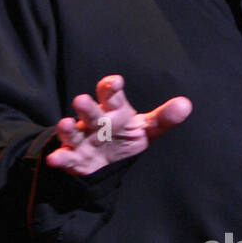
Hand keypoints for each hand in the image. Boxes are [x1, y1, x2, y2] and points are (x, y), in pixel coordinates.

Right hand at [46, 74, 191, 176]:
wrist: (105, 160)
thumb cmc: (124, 135)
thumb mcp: (146, 128)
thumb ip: (164, 118)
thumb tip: (186, 105)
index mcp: (113, 110)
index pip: (111, 95)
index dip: (111, 88)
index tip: (115, 82)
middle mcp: (95, 121)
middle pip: (90, 112)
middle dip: (86, 107)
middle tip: (81, 100)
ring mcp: (82, 138)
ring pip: (73, 132)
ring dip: (67, 129)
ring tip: (65, 124)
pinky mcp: (74, 158)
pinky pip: (65, 157)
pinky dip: (60, 158)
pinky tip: (55, 159)